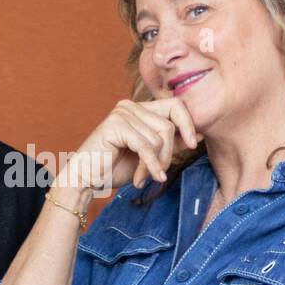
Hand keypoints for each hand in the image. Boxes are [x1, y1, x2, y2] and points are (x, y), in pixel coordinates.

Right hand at [55, 98, 199, 193]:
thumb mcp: (150, 156)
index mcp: (139, 108)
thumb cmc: (115, 168)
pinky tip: (145, 179)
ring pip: (159, 137)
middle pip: (169, 124)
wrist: (85, 180)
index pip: (175, 105)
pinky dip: (150, 165)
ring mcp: (122, 113)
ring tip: (144, 177)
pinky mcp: (116, 125)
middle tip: (160, 172)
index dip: (188, 124)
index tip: (192, 145)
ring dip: (155, 163)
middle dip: (168, 153)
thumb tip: (199, 134)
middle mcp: (130, 106)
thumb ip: (171, 143)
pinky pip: (146, 146)